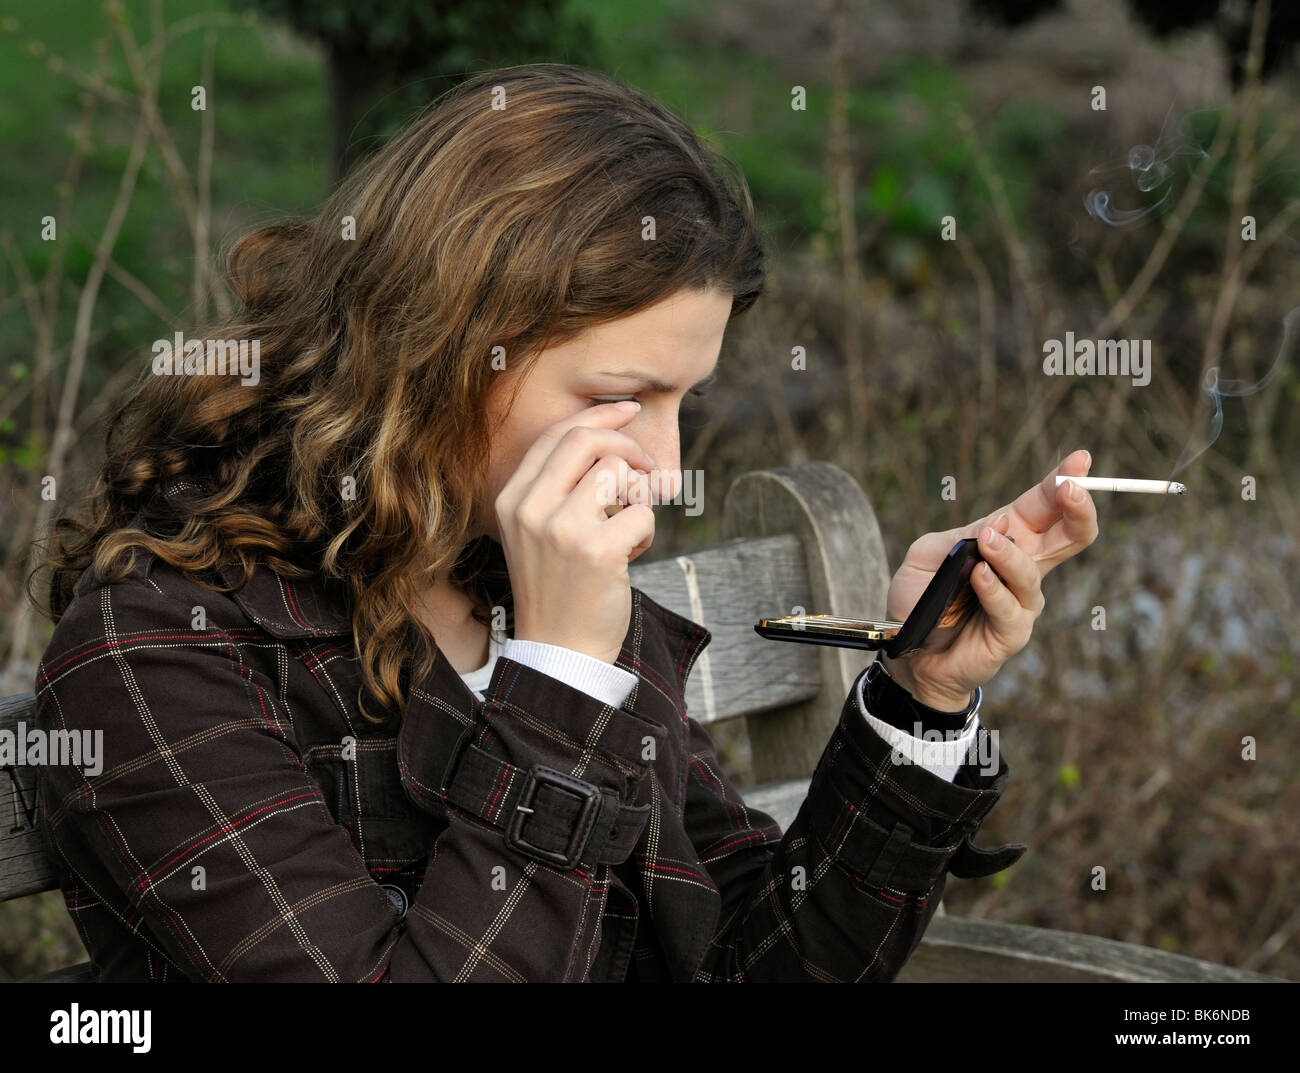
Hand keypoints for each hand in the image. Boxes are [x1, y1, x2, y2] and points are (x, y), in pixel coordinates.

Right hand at [494, 401, 657, 664]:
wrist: (560, 652)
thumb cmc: (559, 588)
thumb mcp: (538, 531)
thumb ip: (560, 484)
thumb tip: (608, 429)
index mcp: (512, 499)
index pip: (557, 435)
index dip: (600, 416)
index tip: (630, 411)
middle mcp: (530, 509)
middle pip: (588, 440)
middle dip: (627, 446)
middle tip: (644, 471)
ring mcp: (561, 530)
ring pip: (618, 474)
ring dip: (637, 498)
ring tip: (626, 529)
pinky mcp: (596, 552)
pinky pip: (642, 513)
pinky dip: (646, 532)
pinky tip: (629, 555)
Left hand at [880, 449, 1099, 709]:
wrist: (908, 651)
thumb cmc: (921, 599)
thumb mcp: (925, 554)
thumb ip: (956, 538)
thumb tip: (993, 530)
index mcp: (1008, 538)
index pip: (1043, 506)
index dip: (1063, 482)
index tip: (1080, 461)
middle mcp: (1023, 567)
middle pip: (1069, 535)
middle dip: (1077, 509)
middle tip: (1072, 489)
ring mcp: (1021, 601)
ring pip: (1031, 571)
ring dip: (1009, 552)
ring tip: (987, 539)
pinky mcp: (1012, 632)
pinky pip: (1010, 608)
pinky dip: (993, 589)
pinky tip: (978, 576)